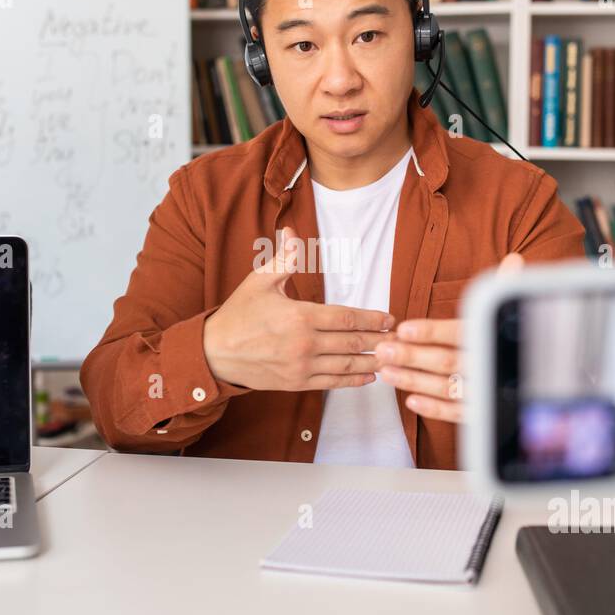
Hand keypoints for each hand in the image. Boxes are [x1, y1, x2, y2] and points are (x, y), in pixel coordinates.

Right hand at [203, 226, 394, 390]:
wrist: (215, 353)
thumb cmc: (238, 314)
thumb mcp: (259, 281)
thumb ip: (284, 259)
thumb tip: (292, 232)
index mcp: (299, 316)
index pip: (346, 318)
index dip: (371, 319)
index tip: (389, 318)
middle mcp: (304, 344)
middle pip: (352, 342)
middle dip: (379, 340)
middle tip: (400, 338)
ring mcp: (301, 366)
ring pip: (346, 365)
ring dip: (372, 362)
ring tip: (393, 358)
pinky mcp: (296, 382)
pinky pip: (332, 382)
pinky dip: (353, 380)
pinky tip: (369, 376)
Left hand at [376, 253, 524, 423]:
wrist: (545, 366)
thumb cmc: (522, 337)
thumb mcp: (515, 310)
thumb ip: (508, 287)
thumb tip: (514, 260)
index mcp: (491, 335)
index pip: (458, 332)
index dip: (430, 331)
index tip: (403, 330)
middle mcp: (488, 364)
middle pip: (446, 361)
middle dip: (411, 356)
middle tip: (383, 350)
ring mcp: (485, 391)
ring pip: (445, 387)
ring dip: (413, 380)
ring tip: (386, 372)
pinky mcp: (483, 412)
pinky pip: (457, 413)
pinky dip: (434, 409)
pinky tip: (411, 400)